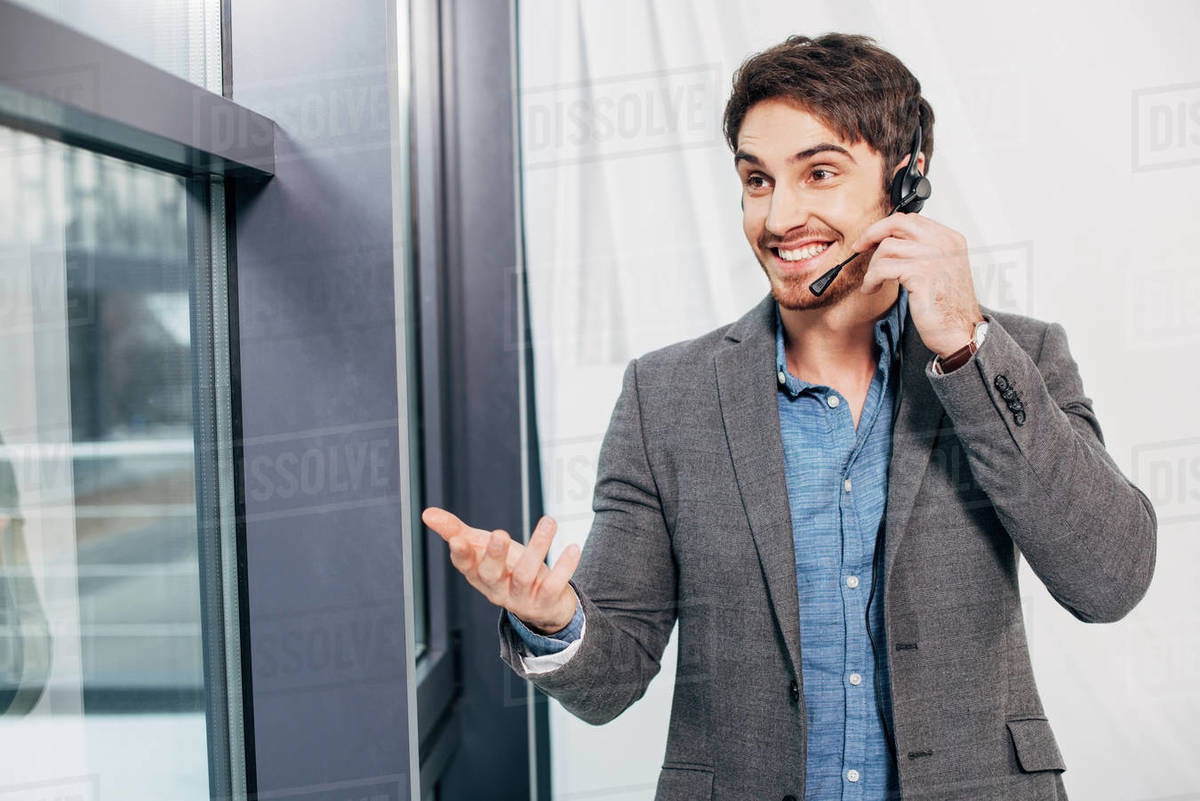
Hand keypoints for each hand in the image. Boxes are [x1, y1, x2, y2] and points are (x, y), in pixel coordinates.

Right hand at [421, 507, 580, 633]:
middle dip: (495, 555)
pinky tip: (572, 547)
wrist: (540, 604)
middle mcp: (497, 589)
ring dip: (538, 547)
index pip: (465, 567)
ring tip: (549, 521)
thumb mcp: (480, 548)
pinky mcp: (545, 602)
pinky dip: (564, 567)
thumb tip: (426, 513)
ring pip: (526, 575)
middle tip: (500, 533)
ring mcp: (521, 598)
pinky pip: (554, 586)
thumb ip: (455, 531)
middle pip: (493, 574)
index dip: (461, 554)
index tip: (457, 539)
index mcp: (478, 575)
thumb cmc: (505, 568)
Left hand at [852, 213, 983, 358]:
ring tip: (872, 282)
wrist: (960, 331)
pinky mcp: (921, 274)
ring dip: (872, 266)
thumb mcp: (941, 269)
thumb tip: (890, 241)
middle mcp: (944, 243)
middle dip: (871, 234)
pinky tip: (871, 288)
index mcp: (950, 239)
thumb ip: (923, 251)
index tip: (871, 238)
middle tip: (859, 248)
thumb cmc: (948, 306)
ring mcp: (933, 257)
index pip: (911, 220)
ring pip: (886, 247)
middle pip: (897, 223)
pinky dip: (871, 279)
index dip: (885, 227)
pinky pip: (882, 268)